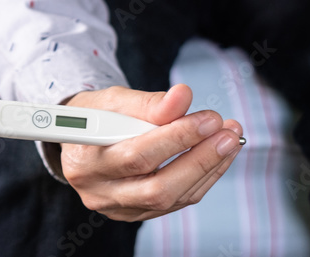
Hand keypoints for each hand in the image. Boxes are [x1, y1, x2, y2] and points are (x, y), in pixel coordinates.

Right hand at [60, 84, 242, 221]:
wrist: (80, 139)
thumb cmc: (95, 116)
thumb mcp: (112, 100)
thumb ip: (147, 102)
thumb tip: (183, 97)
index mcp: (83, 161)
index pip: (137, 156)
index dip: (176, 138)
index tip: (209, 118)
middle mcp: (98, 192)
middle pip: (157, 188)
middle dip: (199, 160)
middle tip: (227, 134)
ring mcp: (117, 208)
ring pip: (171, 197)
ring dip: (207, 168)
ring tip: (229, 139)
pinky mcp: (136, 213)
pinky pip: (176, 201)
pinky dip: (202, 177)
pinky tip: (217, 155)